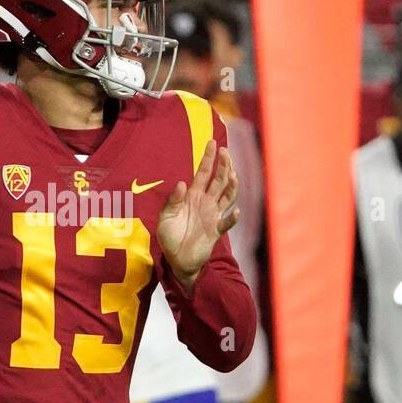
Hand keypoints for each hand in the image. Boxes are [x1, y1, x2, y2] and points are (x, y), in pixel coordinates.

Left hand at [157, 138, 239, 291]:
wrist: (177, 259)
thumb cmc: (170, 236)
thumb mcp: (166, 217)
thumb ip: (173, 201)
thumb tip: (182, 183)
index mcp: (193, 195)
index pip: (203, 173)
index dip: (208, 159)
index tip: (213, 143)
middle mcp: (206, 202)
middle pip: (218, 180)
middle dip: (223, 165)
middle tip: (225, 151)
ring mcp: (213, 215)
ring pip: (227, 196)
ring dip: (231, 185)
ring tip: (232, 173)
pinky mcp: (216, 231)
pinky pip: (227, 223)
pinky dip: (232, 218)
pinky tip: (235, 212)